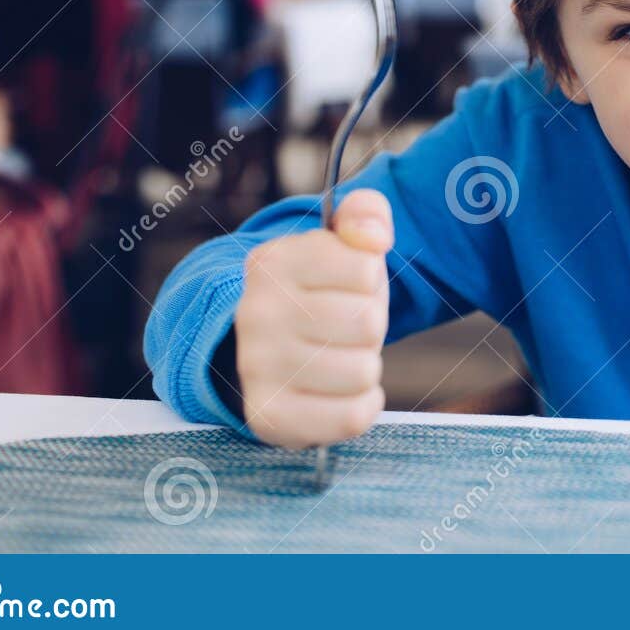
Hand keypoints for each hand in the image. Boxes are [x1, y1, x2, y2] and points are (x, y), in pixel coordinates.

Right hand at [234, 189, 391, 448]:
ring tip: (338, 356)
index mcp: (272, 261)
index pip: (366, 269)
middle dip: (370, 324)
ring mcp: (257, 367)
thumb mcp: (343, 241)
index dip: (369, 279)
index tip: (347, 283)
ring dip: (365, 364)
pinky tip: (341, 391)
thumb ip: (365, 213)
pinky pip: (352, 417)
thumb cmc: (324, 291)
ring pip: (363, 370)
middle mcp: (255, 313)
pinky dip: (361, 405)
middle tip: (344, 326)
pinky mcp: (270, 416)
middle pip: (367, 323)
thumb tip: (373, 237)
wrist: (275, 348)